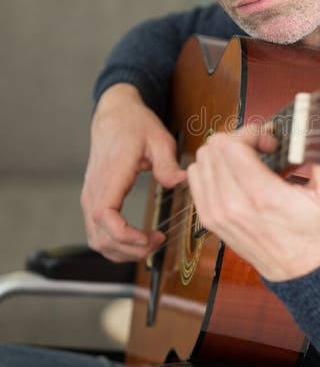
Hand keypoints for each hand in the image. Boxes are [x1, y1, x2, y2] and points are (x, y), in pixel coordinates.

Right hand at [81, 83, 185, 261]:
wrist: (114, 115)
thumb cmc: (134, 125)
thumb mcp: (158, 138)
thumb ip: (168, 163)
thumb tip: (181, 181)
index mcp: (110, 175)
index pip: (104, 214)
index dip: (123, 234)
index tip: (147, 238)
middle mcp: (94, 189)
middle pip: (100, 235)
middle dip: (129, 249)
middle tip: (157, 243)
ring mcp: (91, 196)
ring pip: (96, 239)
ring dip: (122, 251)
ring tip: (150, 244)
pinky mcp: (93, 200)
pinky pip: (97, 232)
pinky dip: (115, 244)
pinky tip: (137, 240)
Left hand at [186, 124, 319, 281]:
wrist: (299, 270)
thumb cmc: (314, 233)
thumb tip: (306, 140)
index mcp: (262, 195)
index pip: (230, 145)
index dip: (251, 134)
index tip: (268, 143)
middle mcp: (233, 204)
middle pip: (213, 149)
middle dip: (238, 141)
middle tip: (259, 151)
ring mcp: (217, 213)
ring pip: (201, 160)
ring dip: (223, 155)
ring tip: (246, 164)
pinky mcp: (210, 219)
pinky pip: (195, 178)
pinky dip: (211, 169)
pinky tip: (232, 176)